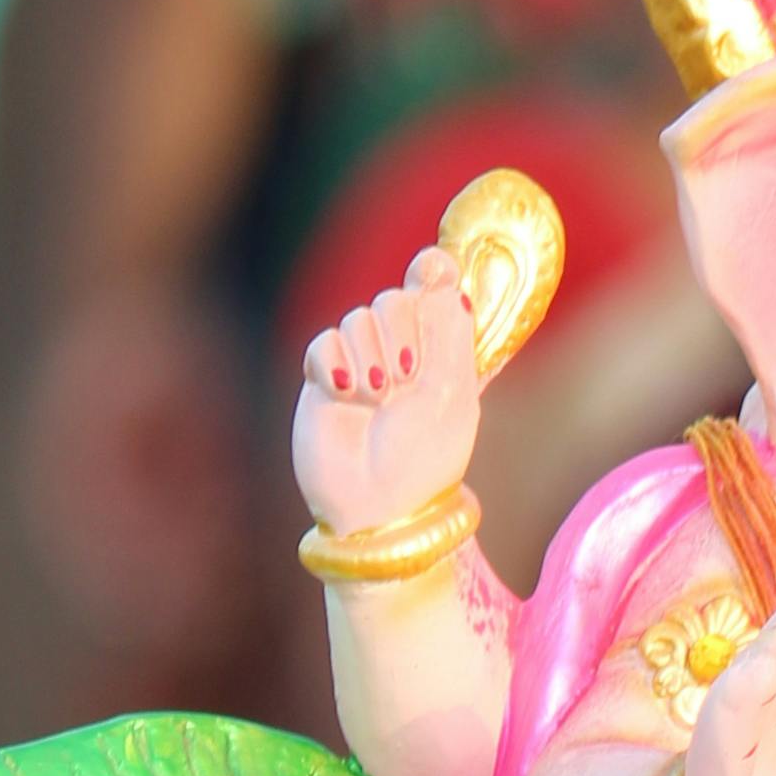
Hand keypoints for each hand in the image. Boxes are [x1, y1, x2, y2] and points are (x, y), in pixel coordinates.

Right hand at [296, 244, 484, 538]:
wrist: (374, 506)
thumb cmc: (423, 458)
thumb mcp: (451, 390)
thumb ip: (448, 327)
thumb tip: (442, 270)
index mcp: (445, 354)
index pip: (438, 292)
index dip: (434, 272)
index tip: (431, 269)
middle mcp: (403, 353)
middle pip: (395, 299)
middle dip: (400, 334)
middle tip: (405, 380)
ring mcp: (362, 364)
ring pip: (358, 319)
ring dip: (370, 357)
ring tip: (377, 400)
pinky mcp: (324, 378)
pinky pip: (324, 343)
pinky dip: (335, 366)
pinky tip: (345, 396)